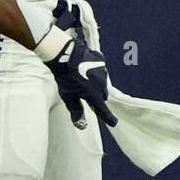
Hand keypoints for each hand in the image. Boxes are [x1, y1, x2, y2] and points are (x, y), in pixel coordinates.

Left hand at [38, 3, 116, 129]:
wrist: (66, 55)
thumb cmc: (66, 78)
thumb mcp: (68, 96)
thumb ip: (76, 110)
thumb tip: (81, 125)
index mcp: (95, 95)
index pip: (103, 110)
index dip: (108, 118)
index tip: (113, 122)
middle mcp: (102, 84)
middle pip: (102, 96)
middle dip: (97, 98)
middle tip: (87, 97)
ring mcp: (103, 71)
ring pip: (102, 82)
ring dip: (95, 84)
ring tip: (83, 80)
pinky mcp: (101, 60)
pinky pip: (100, 69)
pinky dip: (94, 71)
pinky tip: (85, 68)